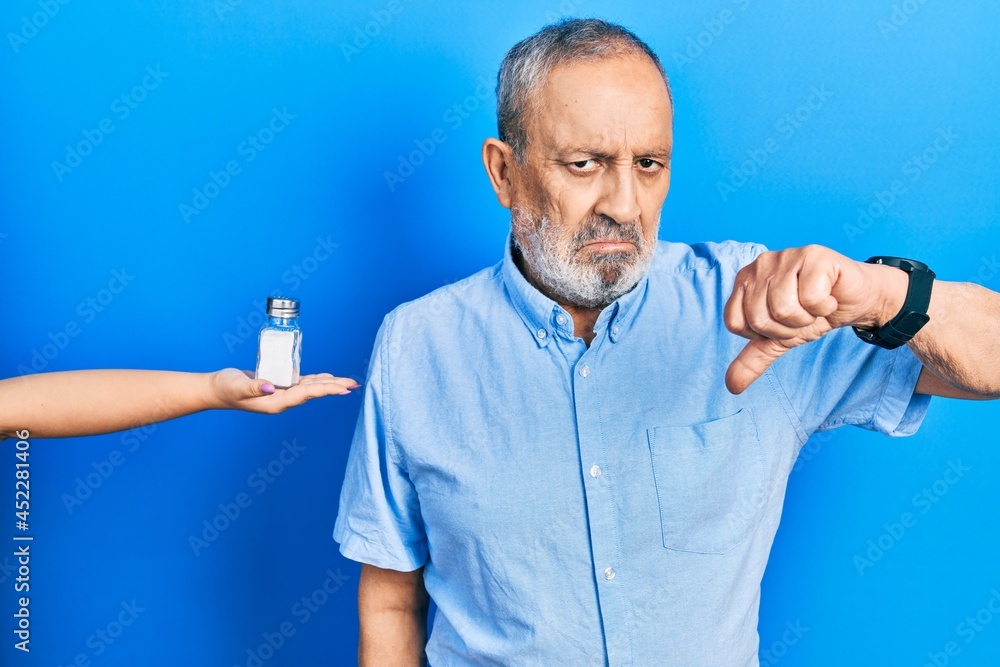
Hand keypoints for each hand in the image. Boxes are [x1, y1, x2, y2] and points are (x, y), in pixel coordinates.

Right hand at [208, 368, 359, 413]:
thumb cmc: (225, 388)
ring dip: (328, 384)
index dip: (325, 389)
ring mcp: (281, 394)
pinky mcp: (279, 387)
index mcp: (275, 403)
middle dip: (334, 387)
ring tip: (347, 382)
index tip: (342, 388)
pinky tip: (326, 378)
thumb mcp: (237, 386)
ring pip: (310, 388)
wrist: (216, 389)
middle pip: (313, 392)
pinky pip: (302, 384)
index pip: (306, 394)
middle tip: (354, 384)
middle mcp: (282, 400)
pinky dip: (315, 380)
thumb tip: (269, 386)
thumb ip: (253, 386)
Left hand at [723, 245, 906, 394]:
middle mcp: (760, 264)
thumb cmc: (812, 314)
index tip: (781, 323)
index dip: (763, 334)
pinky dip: (824, 307)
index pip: (736, 323)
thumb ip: (753, 359)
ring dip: (805, 318)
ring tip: (814, 306)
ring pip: (783, 308)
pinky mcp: (813, 255)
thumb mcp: (779, 340)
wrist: (853, 302)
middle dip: (786, 329)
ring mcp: (786, 256)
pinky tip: (829, 296)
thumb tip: (731, 386)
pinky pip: (810, 297)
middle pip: (759, 318)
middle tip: (802, 315)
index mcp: (744, 281)